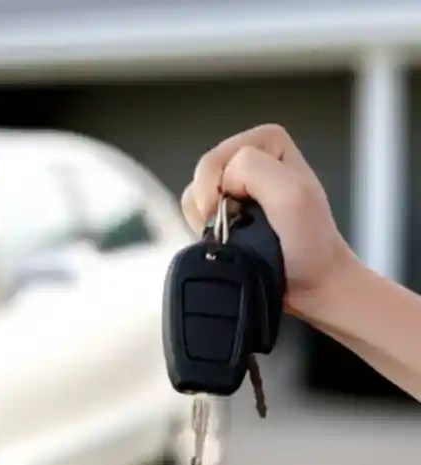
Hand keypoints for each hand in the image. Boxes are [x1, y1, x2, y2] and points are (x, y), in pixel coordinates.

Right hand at [180, 124, 357, 319]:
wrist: (311, 283)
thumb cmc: (310, 243)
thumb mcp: (292, 193)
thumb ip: (252, 169)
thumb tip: (215, 186)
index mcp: (268, 142)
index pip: (216, 158)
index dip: (220, 188)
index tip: (241, 211)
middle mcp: (251, 158)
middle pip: (201, 175)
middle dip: (212, 204)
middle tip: (239, 224)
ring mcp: (235, 187)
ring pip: (194, 196)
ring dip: (209, 221)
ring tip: (238, 234)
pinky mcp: (224, 212)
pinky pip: (194, 215)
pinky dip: (206, 231)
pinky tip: (229, 239)